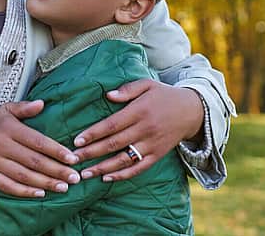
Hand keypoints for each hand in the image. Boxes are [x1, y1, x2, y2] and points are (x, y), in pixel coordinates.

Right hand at [0, 100, 81, 197]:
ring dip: (45, 183)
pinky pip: (8, 186)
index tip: (73, 159)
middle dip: (56, 170)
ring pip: (23, 175)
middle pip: (33, 161)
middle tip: (74, 178)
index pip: (37, 141)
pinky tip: (41, 193)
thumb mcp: (7, 110)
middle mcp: (0, 145)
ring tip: (63, 187)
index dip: (56, 151)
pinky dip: (25, 192)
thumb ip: (25, 108)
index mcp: (9, 128)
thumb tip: (41, 104)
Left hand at [72, 79, 203, 182]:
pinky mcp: (157, 155)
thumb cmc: (164, 96)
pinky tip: (107, 179)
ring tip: (85, 174)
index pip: (112, 125)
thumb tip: (107, 95)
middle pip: (114, 144)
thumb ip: (127, 89)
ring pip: (124, 160)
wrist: (192, 111)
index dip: (94, 133)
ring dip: (103, 168)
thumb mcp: (147, 85)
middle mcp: (145, 129)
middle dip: (91, 153)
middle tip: (72, 159)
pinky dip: (122, 175)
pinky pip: (138, 169)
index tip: (77, 140)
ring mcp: (152, 144)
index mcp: (140, 111)